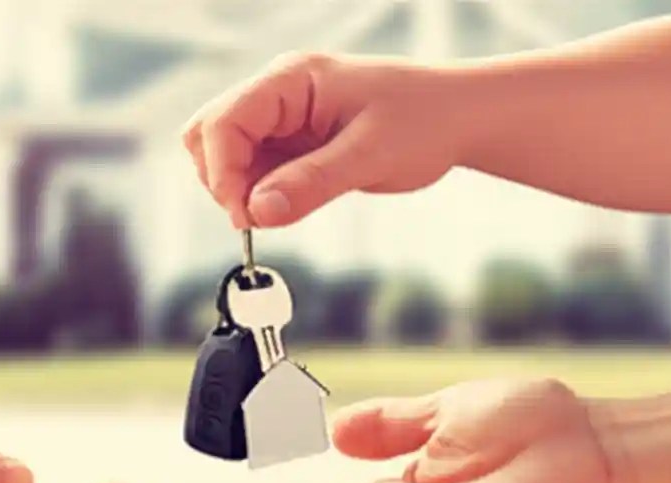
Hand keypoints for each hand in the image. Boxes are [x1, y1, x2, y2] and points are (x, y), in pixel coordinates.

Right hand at [183, 53, 464, 227]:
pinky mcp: (293, 144)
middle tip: (259, 216)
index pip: (224, 121)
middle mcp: (278, 94)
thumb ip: (311, 184)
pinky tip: (290, 205)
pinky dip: (260, 195)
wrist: (460, 117)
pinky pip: (255, 171)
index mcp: (291, 79)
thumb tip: (257, 213)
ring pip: (227, 156)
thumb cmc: (424, 120)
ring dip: (241, 190)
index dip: (222, 171)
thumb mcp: (370, 155)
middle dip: (223, 180)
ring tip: (281, 211)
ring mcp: (283, 119)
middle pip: (210, 135)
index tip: (245, 215)